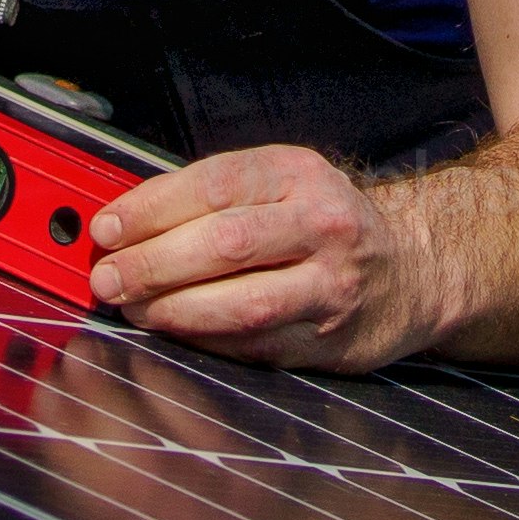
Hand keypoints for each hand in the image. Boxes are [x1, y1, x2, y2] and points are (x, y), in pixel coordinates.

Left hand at [91, 140, 447, 369]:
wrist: (411, 271)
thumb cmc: (322, 223)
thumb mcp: (279, 184)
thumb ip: (208, 196)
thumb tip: (124, 221)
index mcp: (299, 175)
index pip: (214, 185)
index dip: (150, 208)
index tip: (107, 227)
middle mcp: (322, 226)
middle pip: (224, 244)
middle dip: (152, 264)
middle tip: (108, 279)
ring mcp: (330, 286)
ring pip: (240, 303)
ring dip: (173, 310)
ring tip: (134, 308)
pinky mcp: (329, 340)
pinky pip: (253, 344)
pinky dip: (204, 340)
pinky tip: (174, 331)